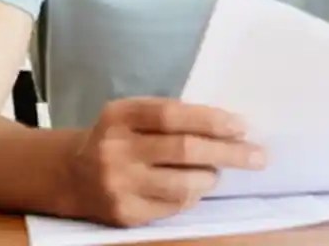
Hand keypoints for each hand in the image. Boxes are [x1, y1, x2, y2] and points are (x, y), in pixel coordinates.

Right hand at [62, 97, 264, 225]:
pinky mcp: (125, 214)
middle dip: (228, 152)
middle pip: (184, 151)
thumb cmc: (117, 137)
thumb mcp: (132, 115)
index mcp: (119, 116)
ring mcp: (118, 185)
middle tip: (258, 155)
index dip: (211, 120)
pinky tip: (194, 188)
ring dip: (211, 178)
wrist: (70, 175)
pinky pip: (173, 206)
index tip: (241, 126)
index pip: (172, 115)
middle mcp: (116, 150)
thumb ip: (170, 116)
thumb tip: (229, 127)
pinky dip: (192, 196)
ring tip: (217, 172)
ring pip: (184, 184)